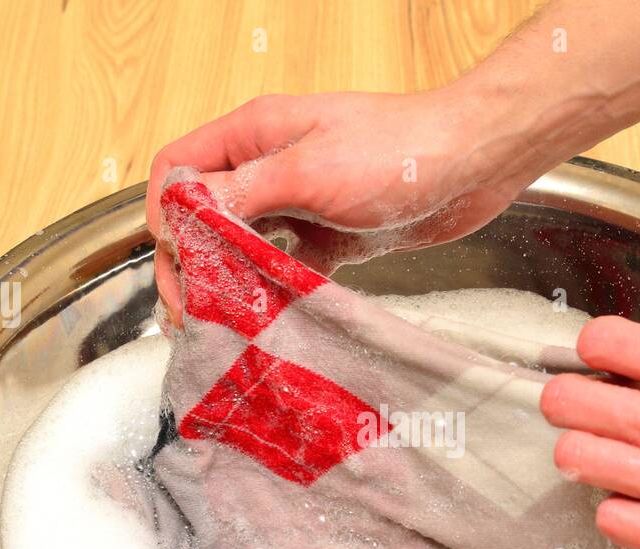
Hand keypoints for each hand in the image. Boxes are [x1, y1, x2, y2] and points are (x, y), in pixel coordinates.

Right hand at [146, 90, 532, 319]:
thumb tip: (185, 215)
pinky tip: (275, 317)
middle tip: (191, 311)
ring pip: (245, 245)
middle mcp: (271, 166)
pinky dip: (279, 292)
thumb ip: (242, 193)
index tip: (172, 262)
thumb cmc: (398, 150)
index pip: (179, 169)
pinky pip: (291, 268)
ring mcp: (302, 202)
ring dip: (230, 280)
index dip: (165, 214)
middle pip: (206, 214)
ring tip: (222, 322)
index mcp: (254, 135)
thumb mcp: (307, 170)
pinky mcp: (333, 236)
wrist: (474, 164)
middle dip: (192, 261)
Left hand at [541, 318, 639, 548]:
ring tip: (610, 455)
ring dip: (586, 453)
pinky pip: (612, 521)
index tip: (598, 358)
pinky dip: (619, 509)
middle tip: (583, 405)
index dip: (592, 348)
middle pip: (567, 403)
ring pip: (575, 461)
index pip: (601, 342)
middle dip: (569, 398)